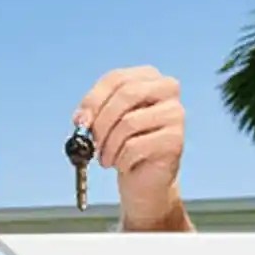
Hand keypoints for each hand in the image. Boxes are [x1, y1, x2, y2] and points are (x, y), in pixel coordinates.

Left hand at [74, 66, 185, 225]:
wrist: (145, 178)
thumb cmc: (125, 145)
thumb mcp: (106, 121)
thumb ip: (93, 113)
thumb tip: (82, 118)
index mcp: (148, 76)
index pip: (116, 78)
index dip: (94, 100)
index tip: (80, 121)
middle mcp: (167, 89)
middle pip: (126, 95)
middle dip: (102, 122)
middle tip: (90, 142)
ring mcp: (174, 113)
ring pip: (129, 122)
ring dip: (109, 146)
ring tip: (106, 158)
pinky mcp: (175, 140)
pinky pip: (136, 146)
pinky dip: (122, 159)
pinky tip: (124, 165)